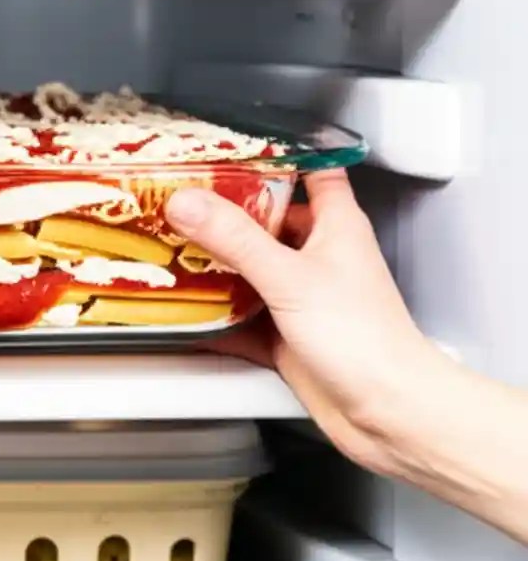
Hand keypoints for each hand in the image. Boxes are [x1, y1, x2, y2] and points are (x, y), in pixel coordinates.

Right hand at [166, 170, 450, 473]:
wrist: (387, 411)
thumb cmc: (366, 340)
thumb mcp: (290, 277)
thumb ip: (235, 238)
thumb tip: (189, 203)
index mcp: (337, 226)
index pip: (312, 171)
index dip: (277, 156)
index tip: (232, 149)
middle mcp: (320, 258)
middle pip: (268, 221)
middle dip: (227, 213)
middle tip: (183, 201)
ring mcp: (302, 298)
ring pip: (251, 269)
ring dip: (217, 264)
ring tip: (173, 249)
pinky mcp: (287, 336)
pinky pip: (242, 317)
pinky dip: (216, 315)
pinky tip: (188, 312)